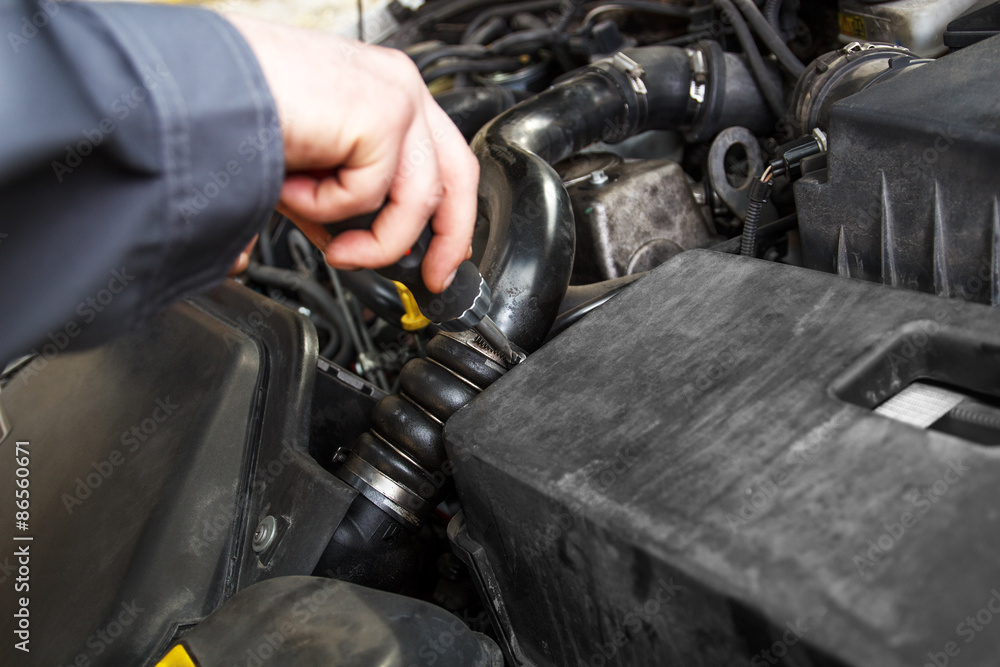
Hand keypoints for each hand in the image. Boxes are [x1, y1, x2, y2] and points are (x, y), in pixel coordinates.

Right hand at [226, 15, 478, 292]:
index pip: (444, 160)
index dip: (446, 218)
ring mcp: (395, 95)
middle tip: (429, 278)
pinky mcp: (380, 111)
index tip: (435, 259)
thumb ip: (336, 203)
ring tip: (329, 241)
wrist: (195, 83)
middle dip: (447, 241)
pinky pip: (372, 191)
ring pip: (418, 198)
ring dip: (371, 239)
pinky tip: (292, 187)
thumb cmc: (235, 110)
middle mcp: (398, 86)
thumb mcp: (304, 169)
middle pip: (459, 177)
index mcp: (385, 90)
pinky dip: (327, 207)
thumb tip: (346, 243)